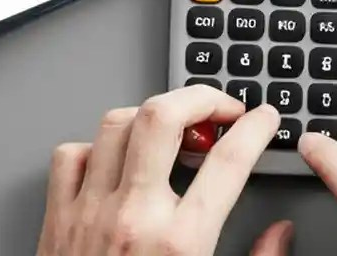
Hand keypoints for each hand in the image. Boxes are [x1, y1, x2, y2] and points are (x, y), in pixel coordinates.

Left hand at [37, 85, 293, 255]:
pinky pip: (70, 157)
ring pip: (115, 124)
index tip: (264, 120)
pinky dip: (95, 147)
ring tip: (173, 129)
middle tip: (220, 106)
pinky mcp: (56, 221)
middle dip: (200, 96)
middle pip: (164, 117)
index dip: (256, 128)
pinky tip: (117, 161)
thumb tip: (280, 236)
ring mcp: (89, 214)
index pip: (230, 159)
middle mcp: (133, 219)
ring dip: (149, 116)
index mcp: (180, 243)